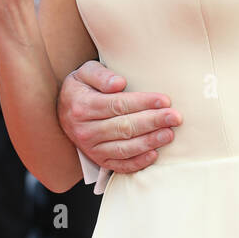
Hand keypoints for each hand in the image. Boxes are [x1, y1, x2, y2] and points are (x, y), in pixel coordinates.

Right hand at [58, 60, 180, 172]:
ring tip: (169, 134)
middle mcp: (85, 130)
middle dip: (153, 122)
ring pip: (123, 148)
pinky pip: (119, 165)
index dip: (143, 103)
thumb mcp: (85, 72)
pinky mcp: (98, 160)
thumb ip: (101, 75)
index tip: (165, 100)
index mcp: (82, 106)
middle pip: (124, 127)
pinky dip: (137, 162)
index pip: (118, 105)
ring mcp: (91, 148)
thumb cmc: (81, 87)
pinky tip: (154, 155)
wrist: (63, 110)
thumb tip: (118, 83)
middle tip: (175, 118)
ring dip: (149, 142)